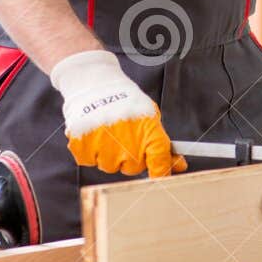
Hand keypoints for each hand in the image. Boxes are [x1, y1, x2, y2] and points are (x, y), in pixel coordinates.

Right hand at [51, 50, 186, 177]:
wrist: (93, 83)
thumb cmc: (126, 102)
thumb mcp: (149, 116)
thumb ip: (162, 144)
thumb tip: (180, 166)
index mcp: (148, 129)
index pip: (159, 159)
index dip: (161, 172)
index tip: (161, 178)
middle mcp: (127, 140)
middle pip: (132, 167)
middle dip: (130, 157)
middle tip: (124, 137)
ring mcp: (104, 144)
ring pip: (109, 166)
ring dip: (109, 154)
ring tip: (106, 131)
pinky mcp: (82, 146)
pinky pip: (90, 160)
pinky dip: (90, 150)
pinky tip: (93, 132)